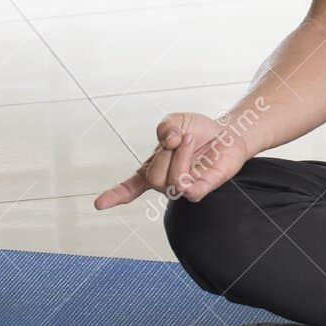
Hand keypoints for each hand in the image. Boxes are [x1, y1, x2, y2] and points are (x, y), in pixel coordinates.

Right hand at [94, 112, 254, 209]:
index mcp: (153, 167)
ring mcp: (183, 187)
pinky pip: (189, 191)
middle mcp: (166, 181)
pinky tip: (197, 159)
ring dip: (180, 156)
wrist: (227, 133)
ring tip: (190, 141)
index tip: (98, 204)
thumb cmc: (199, 131)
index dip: (115, 195)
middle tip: (181, 137)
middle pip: (153, 178)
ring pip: (170, 183)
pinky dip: (189, 170)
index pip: (131, 186)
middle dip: (166, 154)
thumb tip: (167, 141)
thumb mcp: (177, 120)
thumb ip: (166, 126)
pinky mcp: (201, 189)